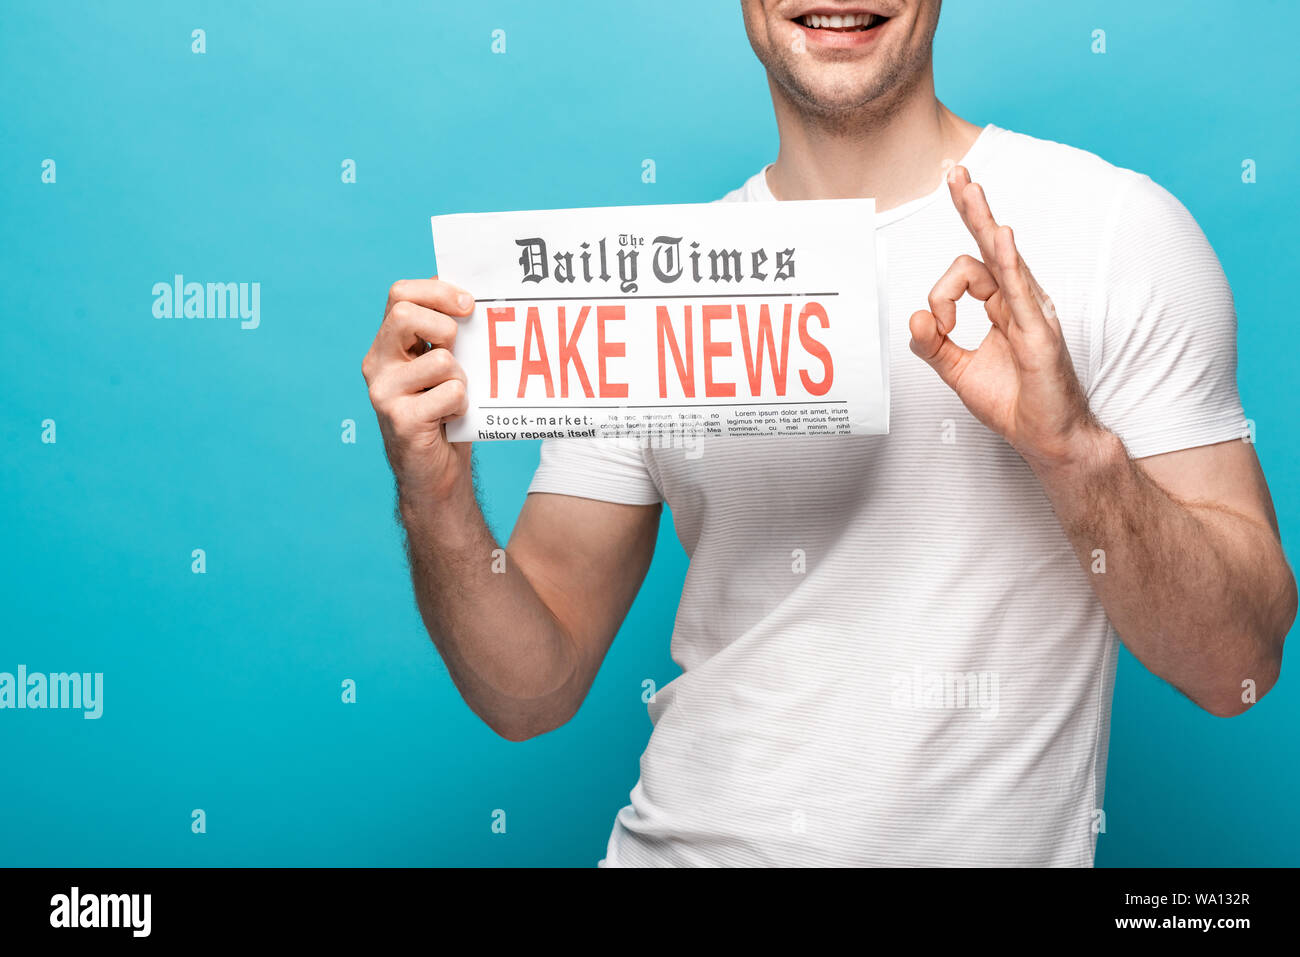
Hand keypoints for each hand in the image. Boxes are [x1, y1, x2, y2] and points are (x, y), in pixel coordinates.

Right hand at [362, 277, 474, 503]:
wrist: (436, 475)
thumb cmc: (445, 414)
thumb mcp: (443, 365)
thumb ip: (445, 333)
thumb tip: (468, 294)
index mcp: (387, 344)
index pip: (400, 293)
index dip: (437, 290)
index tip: (469, 304)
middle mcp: (377, 364)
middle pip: (405, 314)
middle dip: (446, 326)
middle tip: (461, 348)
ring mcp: (384, 392)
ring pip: (440, 360)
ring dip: (462, 378)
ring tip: (456, 396)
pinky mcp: (400, 419)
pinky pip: (450, 393)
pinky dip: (462, 405)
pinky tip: (452, 418)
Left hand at [908, 166, 1106, 473]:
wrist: (1047, 438)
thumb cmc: (1013, 402)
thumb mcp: (957, 371)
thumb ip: (933, 344)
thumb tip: (914, 316)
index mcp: (1001, 305)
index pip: (966, 272)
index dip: (941, 295)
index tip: (940, 327)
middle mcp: (1018, 300)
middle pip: (988, 244)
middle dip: (970, 206)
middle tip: (953, 171)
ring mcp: (1032, 312)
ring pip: (1002, 258)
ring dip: (979, 220)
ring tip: (966, 187)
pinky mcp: (1039, 333)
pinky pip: (1020, 290)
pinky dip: (1007, 262)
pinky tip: (999, 236)